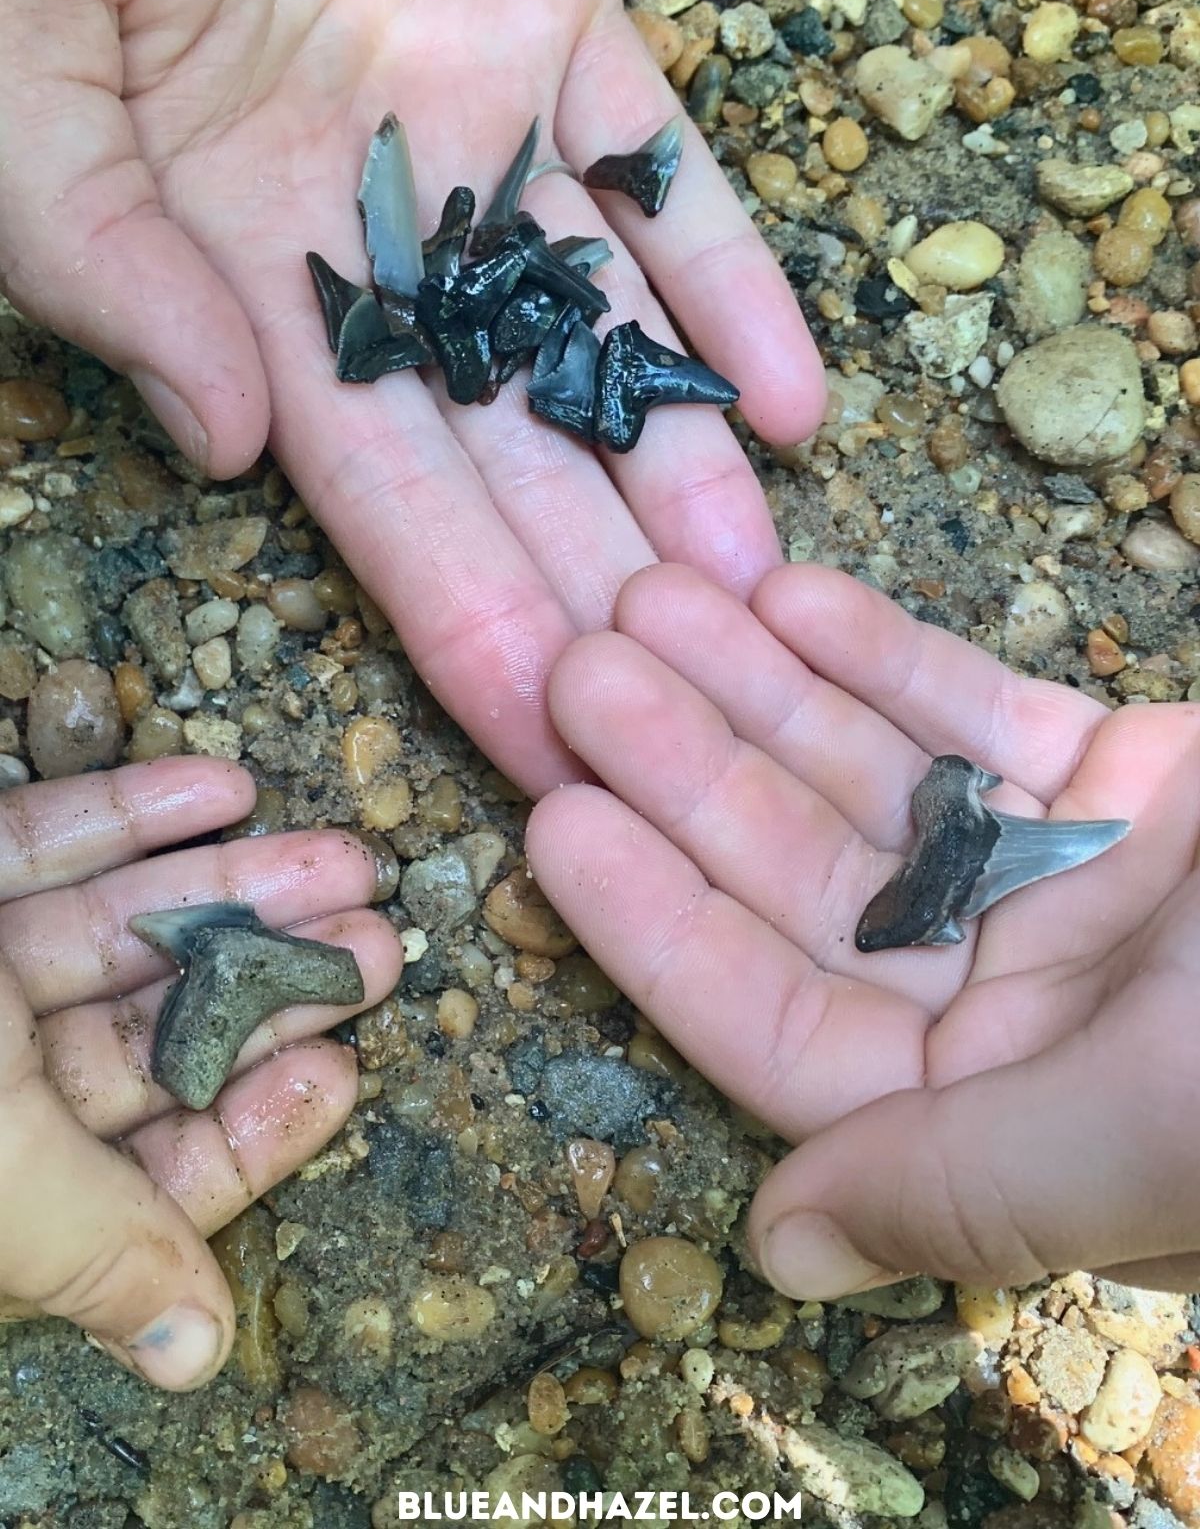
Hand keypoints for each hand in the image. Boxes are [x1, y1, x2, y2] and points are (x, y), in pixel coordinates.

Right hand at [0, 0, 823, 795]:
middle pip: (509, 445)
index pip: (373, 494)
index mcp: (232, 263)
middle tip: (696, 712)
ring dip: (680, 464)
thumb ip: (102, 257)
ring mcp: (474, 120)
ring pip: (601, 330)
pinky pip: (665, 166)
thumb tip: (225, 444)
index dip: (460, 623)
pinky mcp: (558, 8)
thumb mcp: (7, 65)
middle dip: (594, 584)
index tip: (543, 745)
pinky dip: (731, 276)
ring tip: (762, 597)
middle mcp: (369, 222)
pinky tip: (796, 401)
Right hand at [0, 758, 401, 1388]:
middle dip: (262, 983)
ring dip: (224, 888)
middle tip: (380, 938)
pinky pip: (29, 839)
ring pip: (103, 930)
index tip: (345, 1066)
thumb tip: (200, 1359)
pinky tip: (221, 785)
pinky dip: (123, 813)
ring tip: (337, 852)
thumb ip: (87, 1251)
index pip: (135, 1175)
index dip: (246, 1127)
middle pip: (139, 1036)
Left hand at [527, 562, 1199, 1295]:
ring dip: (758, 689)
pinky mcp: (1135, 780)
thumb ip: (965, 1190)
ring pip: (876, 782)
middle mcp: (1025, 1012)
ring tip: (647, 597)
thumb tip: (770, 1247)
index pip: (789, 1035)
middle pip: (811, 884)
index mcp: (1018, 1132)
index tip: (558, 830)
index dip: (666, 933)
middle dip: (690, 773)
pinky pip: (977, 711)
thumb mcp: (1161, 1130)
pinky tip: (781, 592)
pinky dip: (883, 654)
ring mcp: (1075, 887)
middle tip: (572, 666)